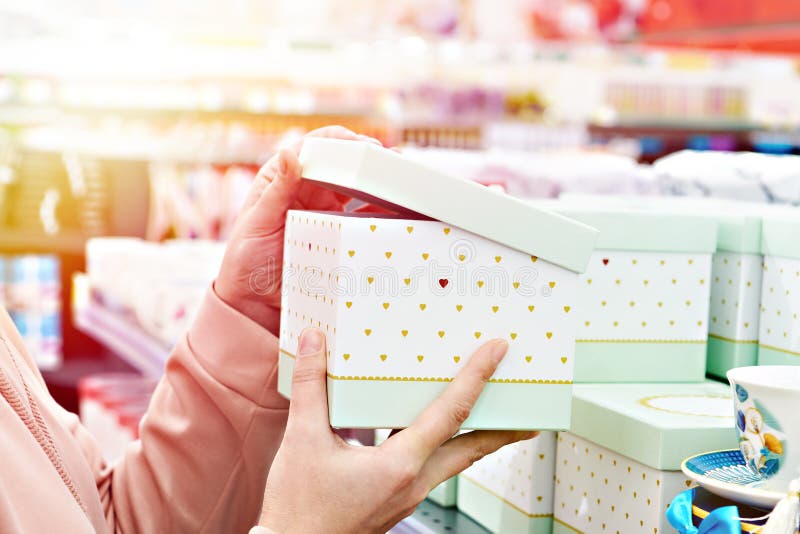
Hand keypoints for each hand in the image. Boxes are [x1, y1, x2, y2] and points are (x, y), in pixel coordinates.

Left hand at [215, 126, 381, 333]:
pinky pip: (363, 219)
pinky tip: (400, 214)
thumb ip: (277, 190)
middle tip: (392, 162)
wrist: (255, 298)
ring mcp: (326, 210)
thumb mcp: (258, 221)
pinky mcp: (338, 233)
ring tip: (402, 183)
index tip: (364, 146)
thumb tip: (290, 154)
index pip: (316, 146)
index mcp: (285, 176)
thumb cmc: (247, 256)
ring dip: (380, 183)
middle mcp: (309, 188)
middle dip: (369, 159)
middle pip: (344, 163)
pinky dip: (382, 214)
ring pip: (357, 188)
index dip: (342, 141)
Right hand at [259, 329, 535, 532]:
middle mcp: (413, 483)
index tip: (496, 352)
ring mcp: (407, 495)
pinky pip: (431, 467)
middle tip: (527, 404)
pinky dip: (441, 445)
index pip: (451, 413)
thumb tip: (313, 343)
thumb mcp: (303, 441)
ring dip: (475, 436)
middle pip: (472, 448)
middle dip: (504, 426)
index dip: (476, 378)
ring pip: (455, 460)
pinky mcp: (396, 500)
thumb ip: (310, 387)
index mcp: (400, 466)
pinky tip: (424, 431)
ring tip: (487, 412)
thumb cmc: (299, 509)